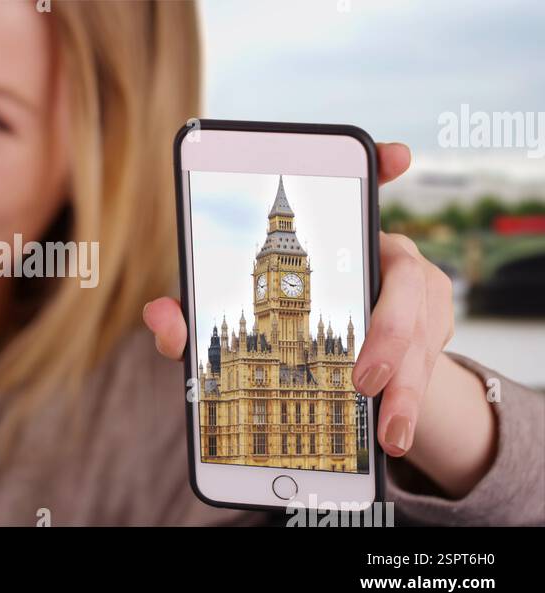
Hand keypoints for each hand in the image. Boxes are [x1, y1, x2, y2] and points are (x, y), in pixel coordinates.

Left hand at [143, 142, 443, 457]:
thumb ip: (197, 324)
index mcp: (335, 241)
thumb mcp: (232, 331)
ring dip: (405, 384)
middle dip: (389, 329)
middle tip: (364, 379)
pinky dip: (414, 402)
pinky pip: (432, 362)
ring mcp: (418, 293)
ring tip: (386, 431)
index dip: (377, 168)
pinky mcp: (435, 331)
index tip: (393, 156)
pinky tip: (394, 433)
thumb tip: (157, 313)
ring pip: (423, 330)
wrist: (351, 369)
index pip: (361, 189)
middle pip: (405, 278)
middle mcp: (383, 257)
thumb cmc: (281, 334)